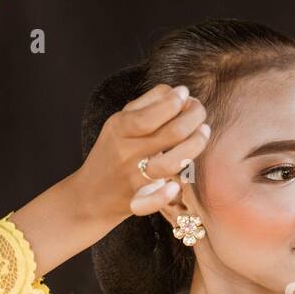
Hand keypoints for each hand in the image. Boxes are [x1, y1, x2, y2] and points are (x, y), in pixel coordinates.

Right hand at [73, 83, 211, 220]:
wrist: (89, 195)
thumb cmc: (114, 151)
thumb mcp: (121, 122)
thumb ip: (147, 104)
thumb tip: (177, 92)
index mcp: (120, 128)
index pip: (152, 114)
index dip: (174, 102)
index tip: (186, 94)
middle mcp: (126, 152)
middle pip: (171, 133)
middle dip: (194, 116)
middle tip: (200, 110)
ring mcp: (133, 178)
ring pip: (170, 164)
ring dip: (195, 145)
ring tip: (204, 130)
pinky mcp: (137, 201)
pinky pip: (151, 202)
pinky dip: (164, 195)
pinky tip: (178, 185)